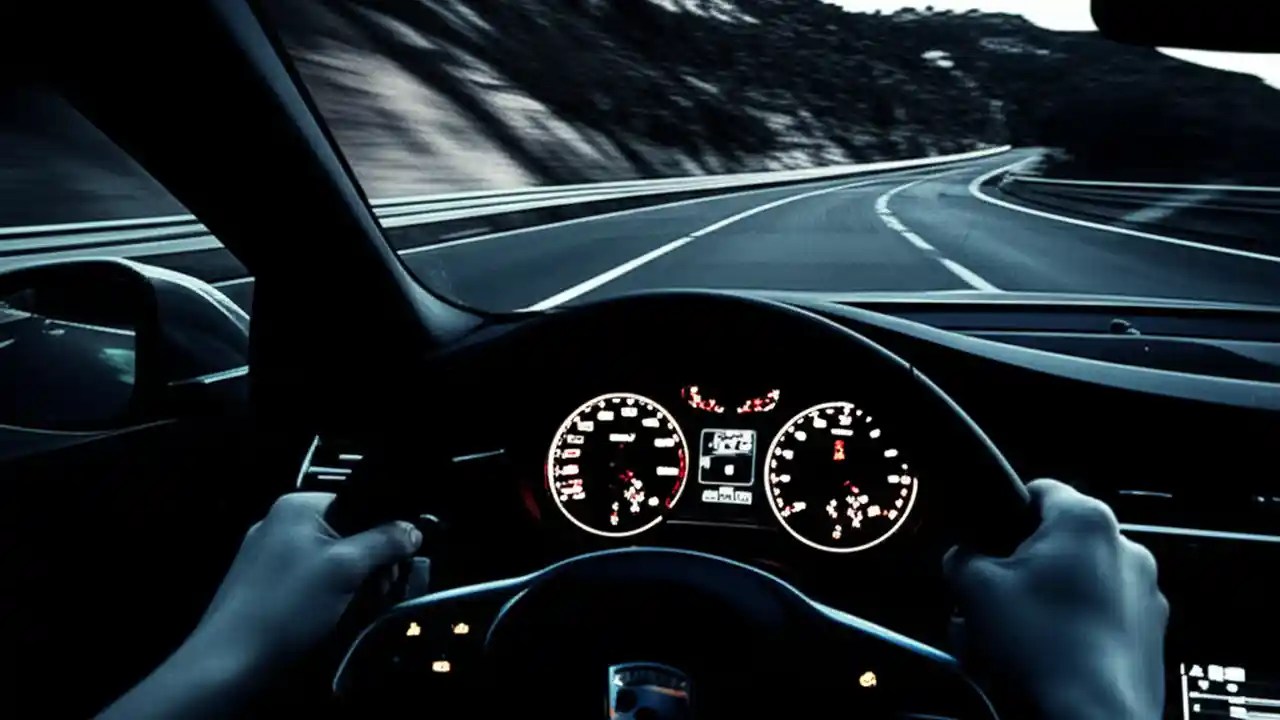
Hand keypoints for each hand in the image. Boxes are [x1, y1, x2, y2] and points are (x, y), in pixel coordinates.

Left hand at [192, 492, 423, 668]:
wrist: (232, 660)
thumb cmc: (286, 605)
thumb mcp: (346, 568)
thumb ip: (384, 542)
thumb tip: (412, 531)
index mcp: (297, 507)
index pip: (358, 503)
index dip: (384, 530)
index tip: (399, 560)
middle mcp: (282, 524)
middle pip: (348, 533)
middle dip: (371, 562)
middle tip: (380, 589)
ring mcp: (271, 555)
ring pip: (332, 559)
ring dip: (353, 582)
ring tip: (357, 606)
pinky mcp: (267, 585)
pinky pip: (312, 579)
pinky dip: (329, 594)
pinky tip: (334, 614)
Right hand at [944, 479, 1167, 719]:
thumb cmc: (1040, 654)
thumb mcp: (972, 589)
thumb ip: (961, 556)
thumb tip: (965, 557)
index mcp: (1086, 522)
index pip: (1036, 491)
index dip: (1001, 517)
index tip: (985, 545)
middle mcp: (1126, 551)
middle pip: (1055, 544)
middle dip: (1019, 572)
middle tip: (989, 602)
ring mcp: (1145, 597)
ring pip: (1076, 585)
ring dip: (1042, 604)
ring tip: (1011, 642)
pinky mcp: (1149, 637)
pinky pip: (1098, 620)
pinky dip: (1069, 633)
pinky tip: (1041, 661)